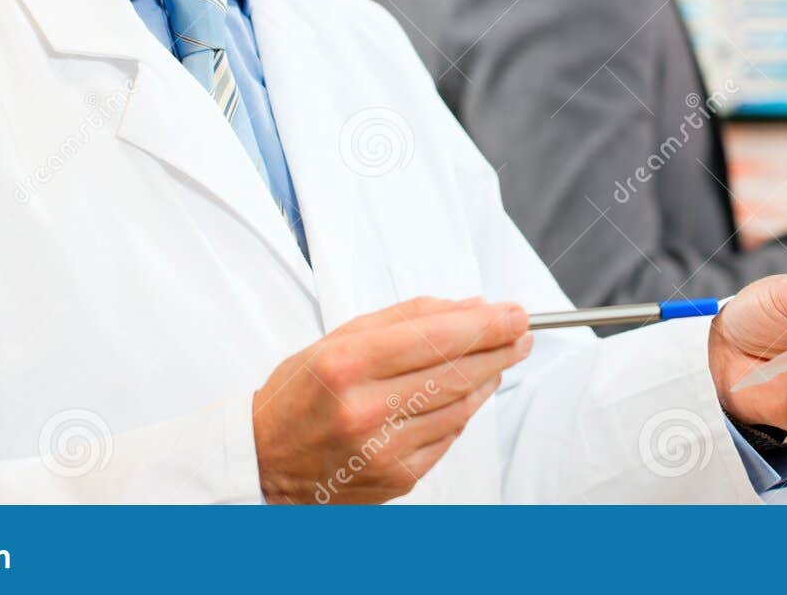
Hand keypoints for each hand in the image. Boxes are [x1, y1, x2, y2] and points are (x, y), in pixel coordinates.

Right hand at [251, 296, 530, 503]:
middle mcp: (366, 410)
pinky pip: (449, 437)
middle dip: (499, 348)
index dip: (487, 325)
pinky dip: (465, 411)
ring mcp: (384, 450)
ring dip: (488, 378)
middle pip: (458, 373)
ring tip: (500, 357)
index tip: (515, 313)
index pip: (438, 338)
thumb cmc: (301, 392)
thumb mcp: (341, 338)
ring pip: (461, 407)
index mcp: (347, 365)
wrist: (265, 461)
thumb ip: (408, 318)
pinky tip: (468, 392)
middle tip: (521, 332)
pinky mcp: (398, 478)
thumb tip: (472, 308)